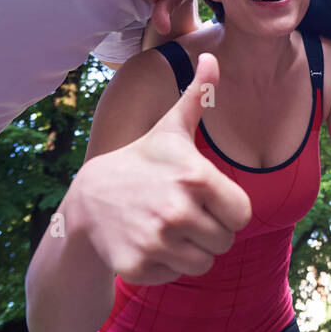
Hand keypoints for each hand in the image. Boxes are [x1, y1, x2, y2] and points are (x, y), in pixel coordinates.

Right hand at [71, 53, 252, 285]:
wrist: (88, 201)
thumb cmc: (141, 162)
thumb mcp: (170, 130)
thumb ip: (198, 97)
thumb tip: (213, 55)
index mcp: (195, 177)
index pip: (242, 215)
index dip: (228, 210)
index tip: (206, 199)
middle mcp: (177, 211)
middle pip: (224, 242)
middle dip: (209, 231)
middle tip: (181, 214)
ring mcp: (156, 241)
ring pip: (203, 264)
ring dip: (190, 251)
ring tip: (167, 228)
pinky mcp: (138, 267)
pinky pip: (175, 276)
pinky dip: (165, 266)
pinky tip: (148, 243)